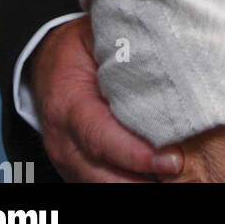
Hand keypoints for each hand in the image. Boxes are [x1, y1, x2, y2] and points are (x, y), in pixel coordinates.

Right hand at [29, 15, 183, 182]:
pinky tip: (155, 178)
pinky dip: (127, 184)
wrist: (44, 64)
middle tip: (180, 171)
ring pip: (101, 186)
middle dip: (143, 180)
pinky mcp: (75, 170)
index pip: (102, 138)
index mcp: (69, 106)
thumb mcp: (96, 37)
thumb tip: (163, 44)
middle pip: (102, 175)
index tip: (173, 159)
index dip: (137, 154)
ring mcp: (67, 160)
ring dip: (137, 184)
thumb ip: (124, 45)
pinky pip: (99, 186)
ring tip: (175, 180)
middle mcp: (63, 141)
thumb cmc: (76, 49)